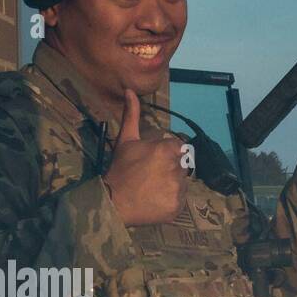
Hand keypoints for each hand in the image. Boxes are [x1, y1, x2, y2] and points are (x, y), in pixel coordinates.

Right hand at [103, 89, 189, 225]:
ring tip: (153, 188)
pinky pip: (180, 199)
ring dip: (171, 184)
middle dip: (170, 168)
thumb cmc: (120, 169)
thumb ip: (132, 115)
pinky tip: (155, 200)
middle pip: (182, 165)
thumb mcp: (126, 140)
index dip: (167, 153)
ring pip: (182, 182)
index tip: (153, 161)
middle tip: (151, 176)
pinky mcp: (178, 206)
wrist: (113, 202)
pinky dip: (170, 200)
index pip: (179, 147)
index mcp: (168, 149)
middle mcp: (177, 167)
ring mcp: (179, 189)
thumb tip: (130, 90)